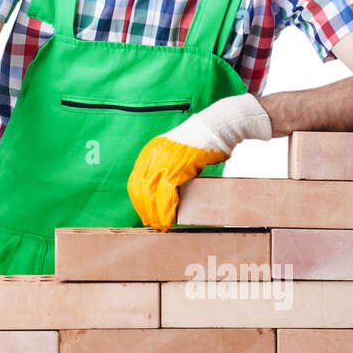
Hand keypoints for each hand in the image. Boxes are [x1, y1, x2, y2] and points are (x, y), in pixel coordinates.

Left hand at [126, 93, 271, 229]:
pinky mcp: (176, 168)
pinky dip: (166, 211)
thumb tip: (169, 190)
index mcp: (150, 152)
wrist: (217, 127)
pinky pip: (165, 195)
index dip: (139, 201)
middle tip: (153, 224)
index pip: (136, 181)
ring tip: (162, 226)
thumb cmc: (203, 142)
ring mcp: (162, 161)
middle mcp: (152, 155)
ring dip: (155, 214)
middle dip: (145, 210)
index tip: (145, 213)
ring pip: (149, 194)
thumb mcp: (177, 154)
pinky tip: (169, 220)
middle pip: (139, 190)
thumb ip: (168, 168)